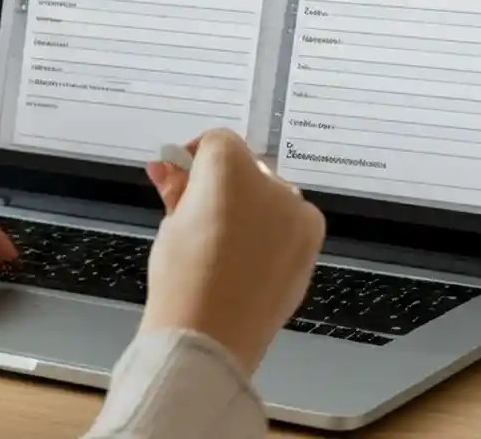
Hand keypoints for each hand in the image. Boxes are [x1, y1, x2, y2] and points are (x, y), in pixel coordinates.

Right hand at [141, 130, 324, 373]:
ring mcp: (300, 217)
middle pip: (247, 169)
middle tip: (194, 209)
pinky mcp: (312, 247)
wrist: (210, 338)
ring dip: (248, 207)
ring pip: (271, 196)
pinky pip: (288, 226)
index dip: (194, 157)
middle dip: (222, 183)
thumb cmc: (182, 278)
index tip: (179, 176)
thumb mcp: (171, 224)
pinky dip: (268, 233)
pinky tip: (243, 259)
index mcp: (233, 170)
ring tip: (218, 241)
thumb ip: (177, 188)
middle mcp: (275, 185)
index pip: (217, 142)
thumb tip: (167, 168)